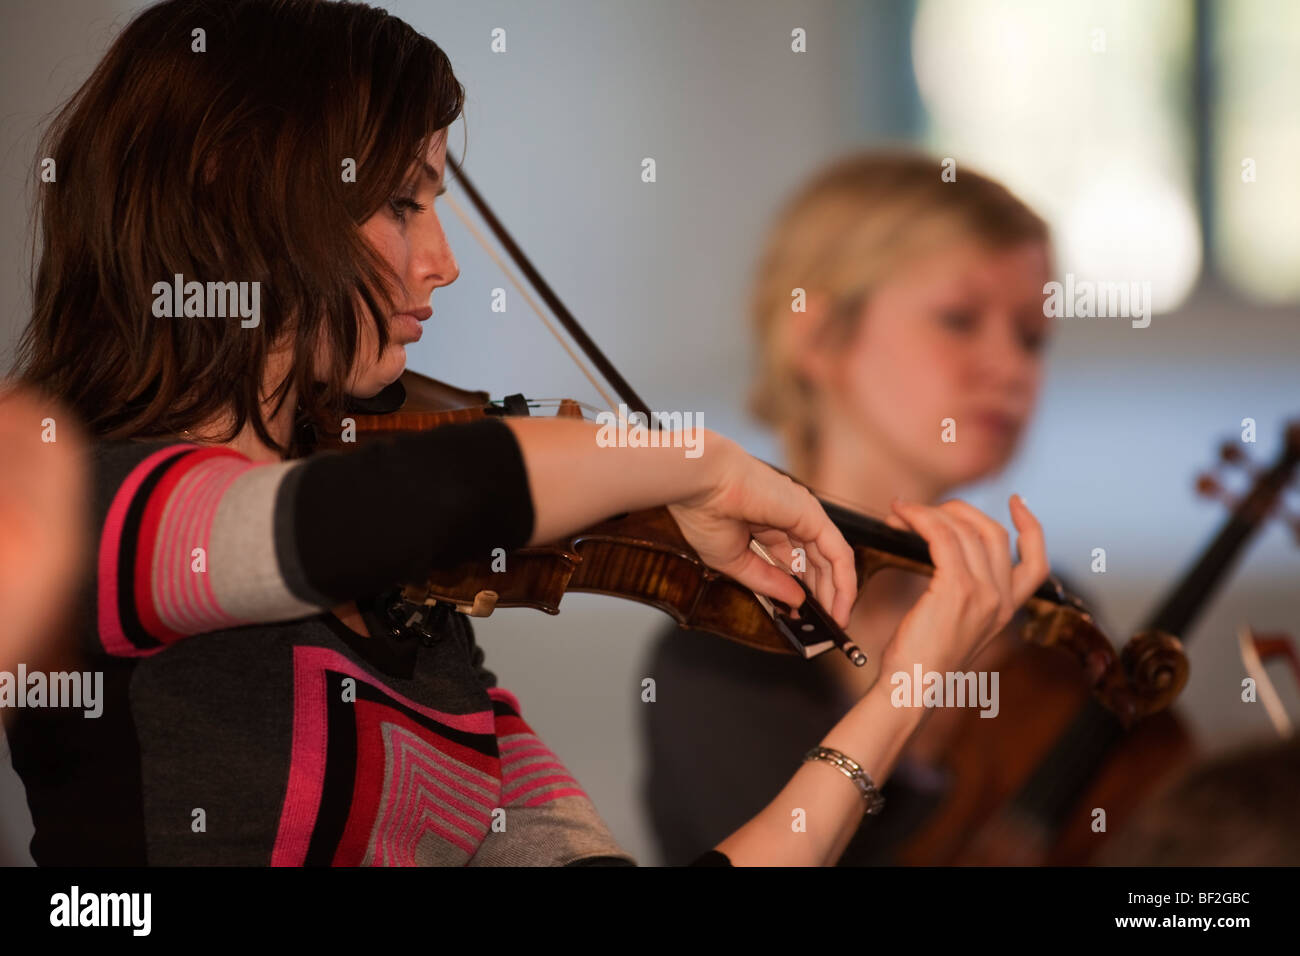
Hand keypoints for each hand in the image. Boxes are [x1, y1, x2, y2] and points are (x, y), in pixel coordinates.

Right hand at [666, 436, 856, 627]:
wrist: (701, 483)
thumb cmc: (705, 513)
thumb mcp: (734, 562)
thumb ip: (767, 581)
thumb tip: (796, 602)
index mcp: (766, 525)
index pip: (793, 562)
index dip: (800, 590)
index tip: (802, 617)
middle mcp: (789, 518)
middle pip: (816, 563)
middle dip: (822, 595)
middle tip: (826, 625)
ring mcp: (803, 515)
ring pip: (831, 559)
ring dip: (837, 593)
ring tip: (836, 621)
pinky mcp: (812, 515)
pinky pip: (837, 552)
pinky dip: (843, 581)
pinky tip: (840, 605)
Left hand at [879, 495, 1046, 674]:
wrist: (911, 689)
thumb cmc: (921, 659)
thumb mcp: (956, 625)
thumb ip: (964, 593)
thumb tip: (945, 551)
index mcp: (1006, 609)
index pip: (1036, 563)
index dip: (1031, 527)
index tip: (1017, 502)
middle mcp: (1001, 600)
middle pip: (994, 532)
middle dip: (958, 510)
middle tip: (924, 510)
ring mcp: (982, 594)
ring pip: (964, 529)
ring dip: (929, 512)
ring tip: (901, 513)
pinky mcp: (955, 590)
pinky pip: (940, 536)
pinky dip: (920, 519)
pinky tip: (902, 517)